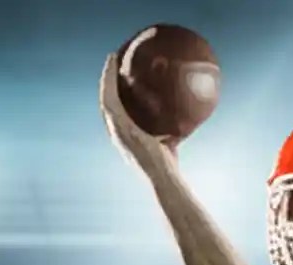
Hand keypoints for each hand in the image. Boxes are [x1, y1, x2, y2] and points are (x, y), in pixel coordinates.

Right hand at [98, 52, 178, 173]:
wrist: (163, 178)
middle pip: (108, 103)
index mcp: (125, 137)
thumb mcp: (171, 143)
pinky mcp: (118, 126)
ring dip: (105, 77)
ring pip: (105, 97)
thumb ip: (171, 130)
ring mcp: (115, 130)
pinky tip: (116, 64)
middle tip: (113, 67)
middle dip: (107, 84)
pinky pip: (111, 98)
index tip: (120, 84)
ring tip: (112, 58)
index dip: (115, 98)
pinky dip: (110, 80)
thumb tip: (186, 114)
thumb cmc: (169, 167)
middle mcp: (116, 133)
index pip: (117, 114)